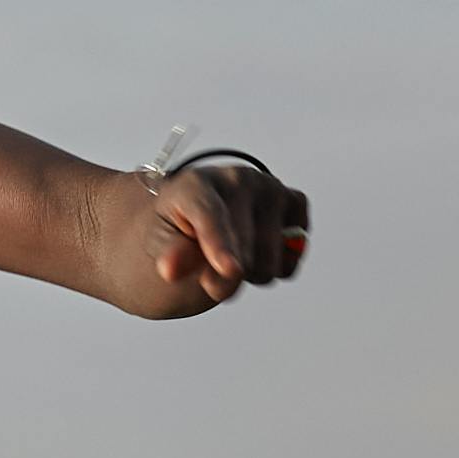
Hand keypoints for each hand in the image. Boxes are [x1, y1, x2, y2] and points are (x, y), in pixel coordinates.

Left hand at [129, 151, 308, 313]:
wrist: (197, 220)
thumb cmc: (177, 233)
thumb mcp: (162, 248)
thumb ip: (172, 257)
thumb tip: (170, 269)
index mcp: (194, 184)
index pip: (210, 215)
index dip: (220, 244)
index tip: (230, 270)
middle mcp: (236, 178)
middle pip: (243, 248)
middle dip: (226, 277)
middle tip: (208, 278)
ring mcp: (269, 187)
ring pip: (271, 257)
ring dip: (252, 274)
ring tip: (232, 259)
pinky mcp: (294, 201)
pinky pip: (295, 249)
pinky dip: (282, 264)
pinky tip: (259, 255)